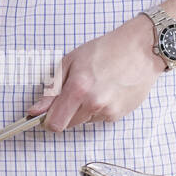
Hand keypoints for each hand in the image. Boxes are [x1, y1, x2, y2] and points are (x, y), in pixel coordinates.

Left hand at [27, 14, 166, 130]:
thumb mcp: (71, 61)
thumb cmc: (106, 50)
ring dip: (82, 110)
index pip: (55, 123)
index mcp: (78, 88)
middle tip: (72, 93)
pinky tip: (105, 91)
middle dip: (64, 112)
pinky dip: (97, 109)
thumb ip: (52, 88)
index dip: (47, 120)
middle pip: (68, 124)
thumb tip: (36, 109)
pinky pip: (99, 118)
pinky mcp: (119, 115)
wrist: (139, 50)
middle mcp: (94, 103)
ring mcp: (108, 111)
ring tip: (92, 87)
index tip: (44, 114)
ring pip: (84, 121)